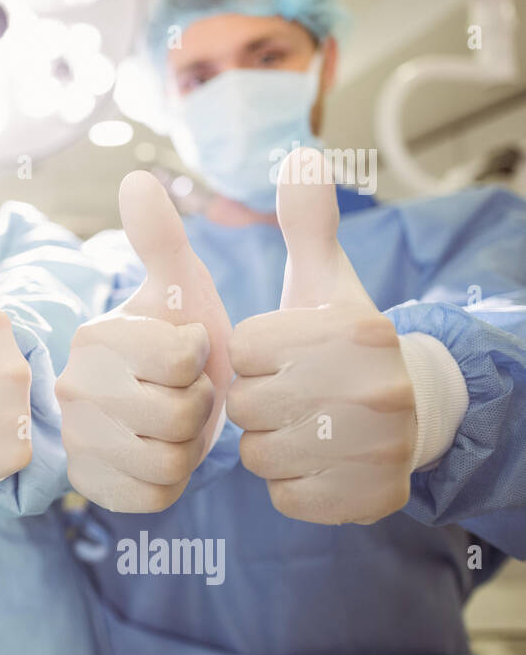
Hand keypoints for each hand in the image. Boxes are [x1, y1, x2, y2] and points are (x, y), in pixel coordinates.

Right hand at [56, 171, 231, 511]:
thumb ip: (161, 237)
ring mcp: (75, 440)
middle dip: (203, 406)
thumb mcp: (181, 285)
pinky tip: (168, 454)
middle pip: (178, 415)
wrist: (171, 401)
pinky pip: (152, 497)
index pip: (182, 360)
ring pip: (167, 461)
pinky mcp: (88, 486)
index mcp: (94, 335)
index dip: (205, 360)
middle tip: (190, 391)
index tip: (191, 349)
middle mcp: (72, 388)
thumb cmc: (182, 338)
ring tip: (180, 424)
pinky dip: (174, 481)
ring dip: (191, 446)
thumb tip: (134, 177)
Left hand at [228, 148, 415, 524]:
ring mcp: (378, 449)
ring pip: (260, 456)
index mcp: (357, 331)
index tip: (280, 354)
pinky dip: (291, 483)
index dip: (249, 355)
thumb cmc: (344, 343)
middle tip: (289, 394)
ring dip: (268, 444)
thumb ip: (306, 225)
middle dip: (255, 401)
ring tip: (302, 426)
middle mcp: (376, 389)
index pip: (242, 351)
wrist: (412, 409)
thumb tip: (298, 156)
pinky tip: (316, 461)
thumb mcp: (326, 281)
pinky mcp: (372, 498)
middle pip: (247, 407)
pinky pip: (285, 497)